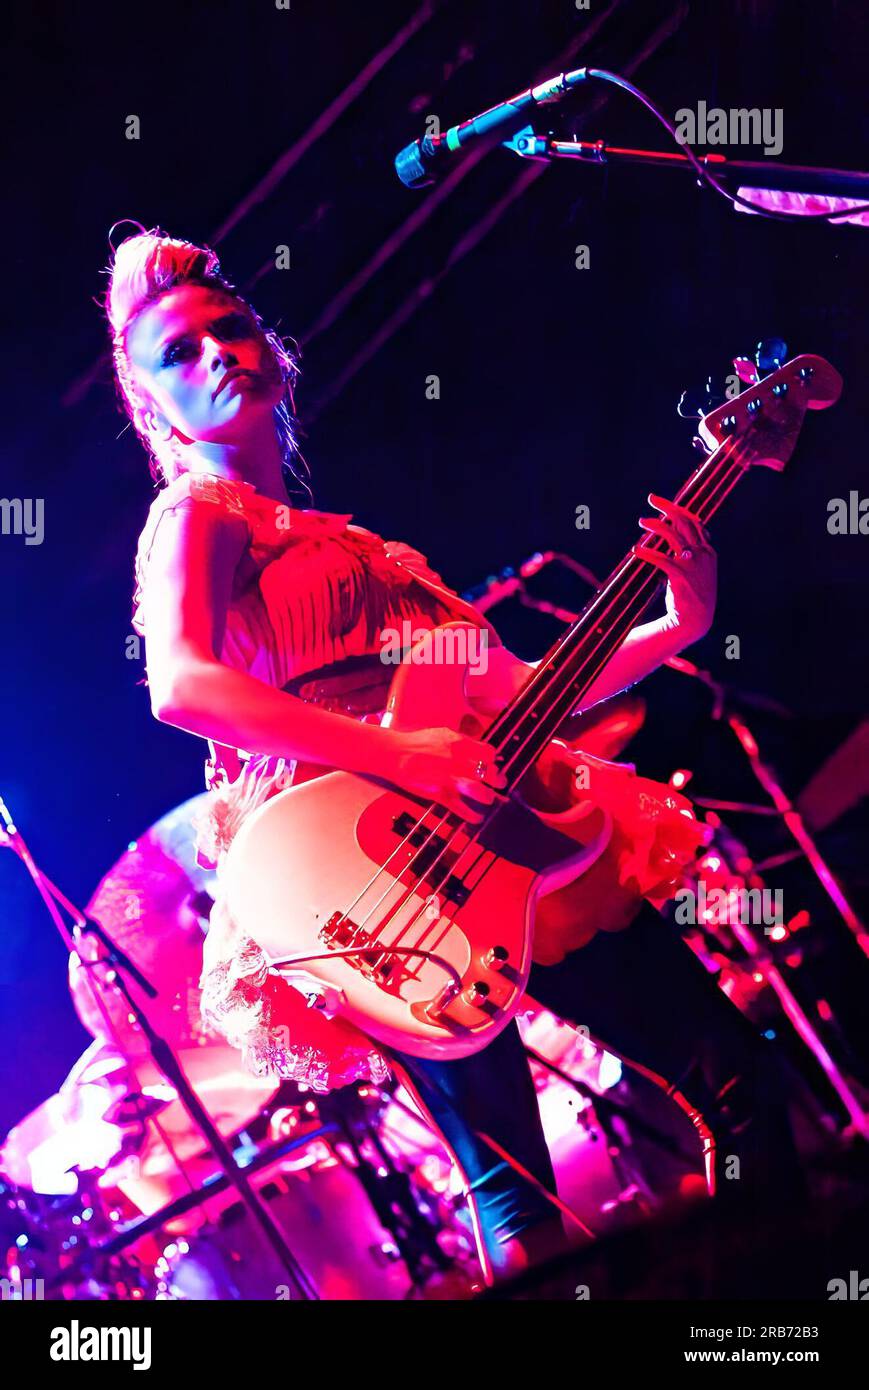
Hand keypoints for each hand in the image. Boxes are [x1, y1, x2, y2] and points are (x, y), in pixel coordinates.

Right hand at [381, 727, 507, 822]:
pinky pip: (458, 807)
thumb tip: (481, 749)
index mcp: (459, 744)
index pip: (488, 753)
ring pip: (477, 790)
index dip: (493, 760)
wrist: (394, 752)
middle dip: (498, 780)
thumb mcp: (443, 733)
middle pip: (488, 772)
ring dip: (487, 797)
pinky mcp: (437, 793)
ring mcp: (447, 778)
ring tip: (488, 799)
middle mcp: (456, 761)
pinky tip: (477, 818)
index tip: (493, 764)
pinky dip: (470, 815)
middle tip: (500, 783)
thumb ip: (462, 741)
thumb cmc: (417, 742)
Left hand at [632, 493, 716, 641]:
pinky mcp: (680, 576)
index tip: (663, 503)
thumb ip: (688, 553)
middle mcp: (702, 554)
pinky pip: (661, 559)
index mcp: (708, 552)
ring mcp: (692, 565)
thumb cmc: (692, 596)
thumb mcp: (696, 571)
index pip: (694, 522)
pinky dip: (647, 553)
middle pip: (685, 522)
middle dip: (668, 507)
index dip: (678, 509)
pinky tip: (636, 551)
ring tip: (642, 522)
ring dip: (656, 525)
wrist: (696, 621)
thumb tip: (672, 536)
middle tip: (652, 499)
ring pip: (673, 535)